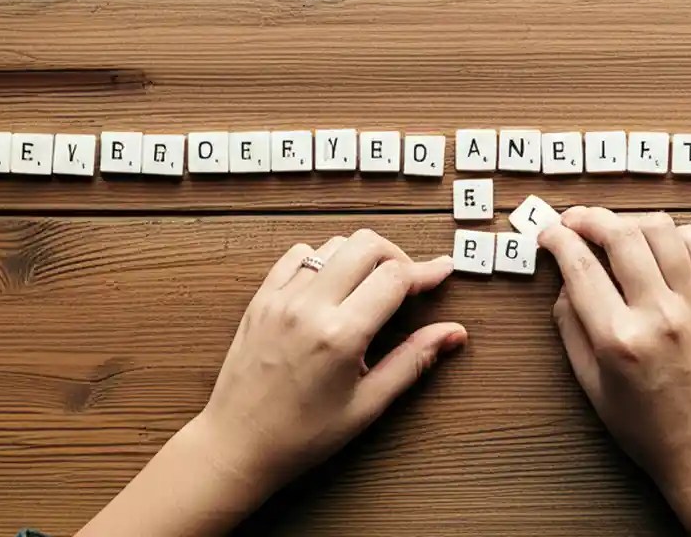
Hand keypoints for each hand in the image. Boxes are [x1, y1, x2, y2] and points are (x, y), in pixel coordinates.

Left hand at [191, 230, 465, 497]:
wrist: (237, 445)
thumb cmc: (301, 435)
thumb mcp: (367, 405)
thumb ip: (413, 361)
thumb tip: (453, 333)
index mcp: (340, 335)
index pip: (395, 277)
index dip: (426, 270)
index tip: (442, 270)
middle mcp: (309, 307)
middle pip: (366, 245)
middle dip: (396, 256)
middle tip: (408, 283)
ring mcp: (280, 299)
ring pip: (333, 245)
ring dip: (360, 257)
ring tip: (370, 287)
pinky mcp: (260, 300)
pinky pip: (297, 256)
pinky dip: (322, 259)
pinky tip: (331, 285)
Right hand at [539, 208, 690, 489]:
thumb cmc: (645, 426)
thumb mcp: (590, 384)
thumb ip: (571, 327)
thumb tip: (565, 280)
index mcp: (618, 339)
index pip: (580, 267)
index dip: (558, 239)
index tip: (549, 233)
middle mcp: (658, 316)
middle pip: (621, 236)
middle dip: (589, 218)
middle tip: (575, 220)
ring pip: (662, 230)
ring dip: (631, 220)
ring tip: (616, 229)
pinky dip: (675, 233)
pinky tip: (659, 244)